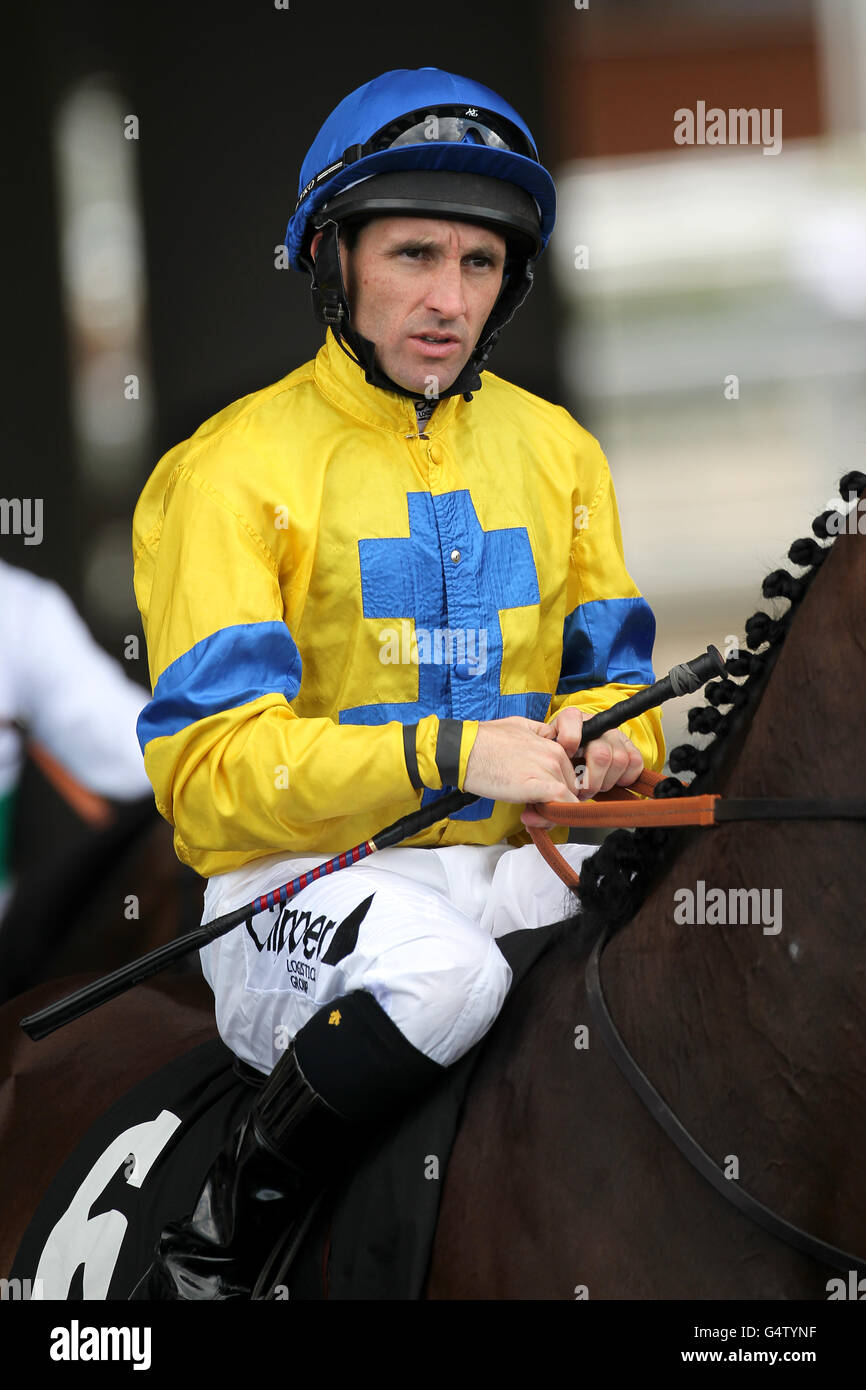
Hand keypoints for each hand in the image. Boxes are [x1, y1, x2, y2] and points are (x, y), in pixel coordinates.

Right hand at [463, 715, 583, 809]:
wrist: (464, 750)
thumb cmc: (483, 741)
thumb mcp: (519, 726)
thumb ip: (539, 735)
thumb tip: (546, 746)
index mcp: (551, 743)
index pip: (569, 773)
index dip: (557, 789)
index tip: (542, 797)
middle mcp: (555, 754)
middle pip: (570, 788)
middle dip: (554, 802)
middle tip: (532, 808)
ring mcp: (549, 769)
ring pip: (567, 800)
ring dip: (549, 812)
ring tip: (528, 814)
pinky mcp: (540, 786)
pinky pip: (562, 806)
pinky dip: (551, 817)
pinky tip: (532, 817)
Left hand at [519, 706, 643, 828]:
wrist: (573, 761)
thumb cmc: (557, 765)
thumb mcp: (545, 768)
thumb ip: (539, 785)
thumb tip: (532, 814)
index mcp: (570, 720)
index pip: (572, 719)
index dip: (569, 740)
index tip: (565, 756)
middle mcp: (595, 725)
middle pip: (600, 753)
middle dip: (590, 780)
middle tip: (581, 790)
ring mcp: (615, 736)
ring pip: (618, 760)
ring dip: (605, 782)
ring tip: (593, 787)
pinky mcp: (631, 748)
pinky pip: (634, 763)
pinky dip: (623, 778)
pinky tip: (609, 781)